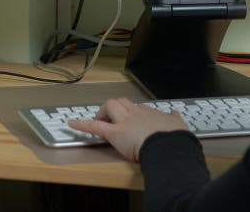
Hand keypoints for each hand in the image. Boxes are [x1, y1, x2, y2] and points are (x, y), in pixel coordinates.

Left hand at [68, 97, 188, 160]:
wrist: (168, 145)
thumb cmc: (174, 137)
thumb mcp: (177, 125)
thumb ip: (174, 119)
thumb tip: (175, 114)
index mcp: (150, 112)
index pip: (137, 108)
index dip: (131, 114)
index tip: (130, 120)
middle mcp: (136, 113)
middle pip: (121, 102)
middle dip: (114, 108)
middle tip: (112, 119)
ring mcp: (124, 122)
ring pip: (110, 106)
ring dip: (103, 112)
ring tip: (100, 120)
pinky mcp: (114, 133)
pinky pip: (95, 126)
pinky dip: (82, 124)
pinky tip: (72, 123)